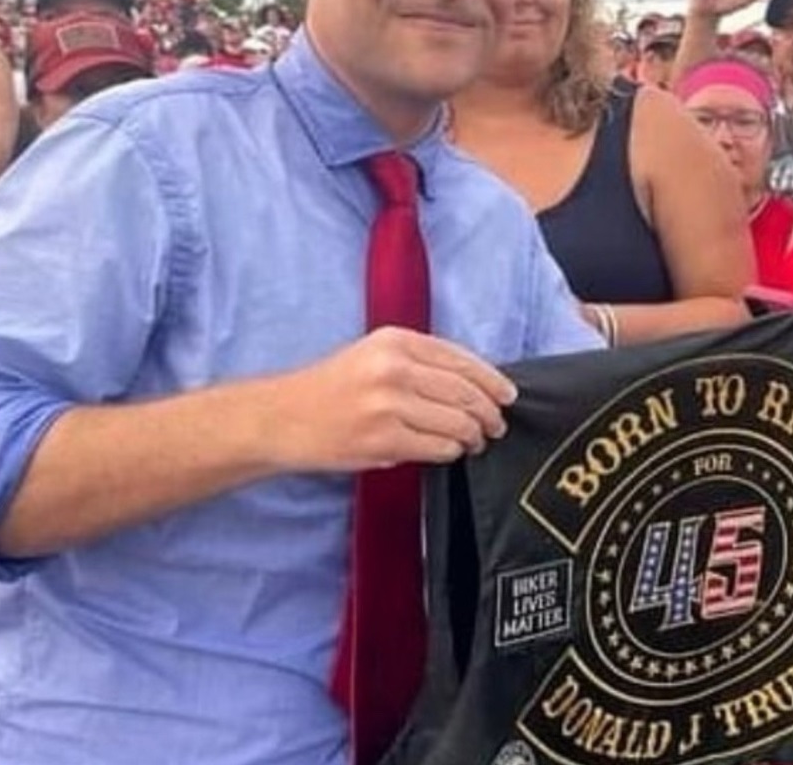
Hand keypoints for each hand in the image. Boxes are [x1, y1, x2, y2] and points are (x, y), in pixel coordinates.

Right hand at [288, 327, 517, 470]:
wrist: (284, 417)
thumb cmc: (332, 386)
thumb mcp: (373, 354)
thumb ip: (419, 362)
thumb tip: (475, 383)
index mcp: (395, 341)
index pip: (461, 359)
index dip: (491, 380)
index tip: (508, 395)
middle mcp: (394, 368)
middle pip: (465, 392)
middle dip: (489, 412)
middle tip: (496, 425)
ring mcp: (388, 406)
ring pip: (457, 423)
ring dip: (474, 436)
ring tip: (475, 441)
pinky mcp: (383, 441)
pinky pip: (438, 448)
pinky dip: (451, 451)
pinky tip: (450, 450)